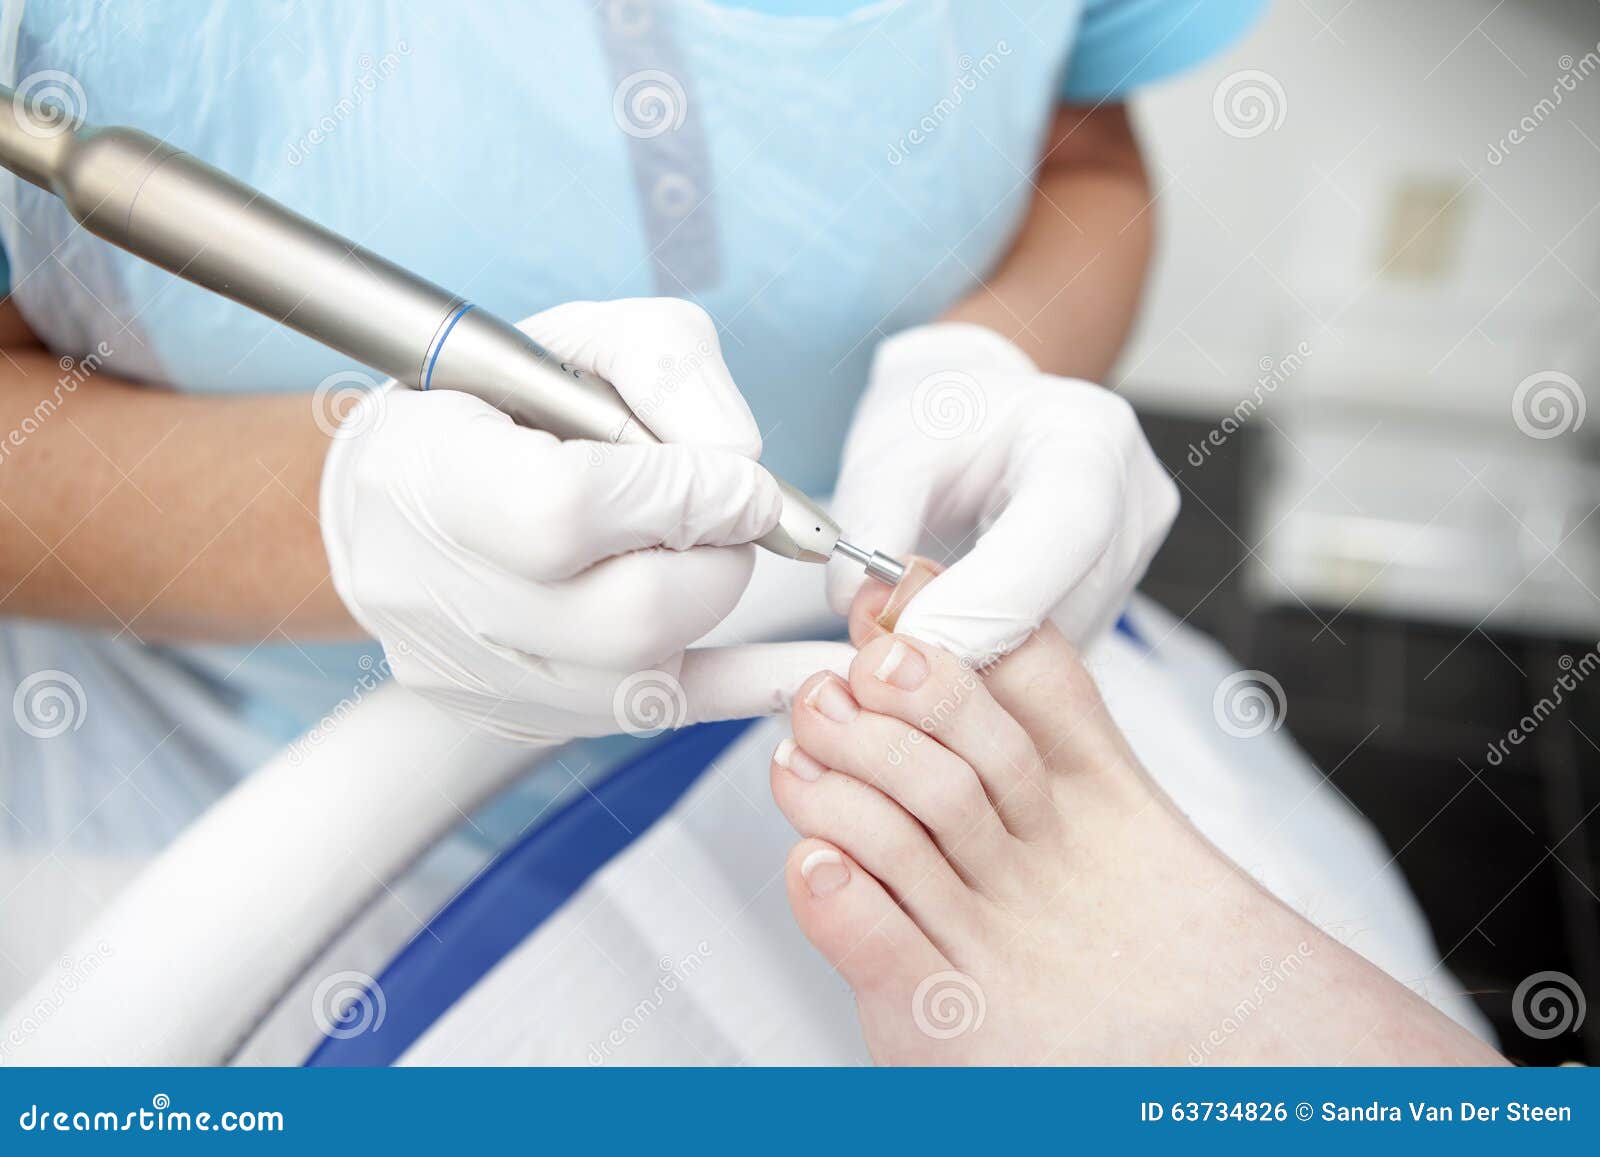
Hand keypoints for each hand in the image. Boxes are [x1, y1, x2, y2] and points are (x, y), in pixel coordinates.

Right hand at [321, 298, 849, 742]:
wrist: (394, 503)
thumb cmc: (491, 407)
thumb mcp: (574, 339)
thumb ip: (667, 366)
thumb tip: (742, 459)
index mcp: (425, 474)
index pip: (566, 511)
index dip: (679, 496)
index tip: (735, 479)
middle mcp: (436, 595)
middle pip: (626, 616)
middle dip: (715, 558)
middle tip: (728, 512)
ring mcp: (477, 674)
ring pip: (646, 678)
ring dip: (709, 603)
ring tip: (693, 547)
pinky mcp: (522, 718)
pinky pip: (660, 717)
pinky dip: (748, 687)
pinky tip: (809, 666)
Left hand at [826, 323, 1177, 660]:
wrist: (978, 418)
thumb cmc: (938, 419)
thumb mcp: (890, 447)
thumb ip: (872, 519)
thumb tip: (855, 605)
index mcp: (1089, 435)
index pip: (1062, 532)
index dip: (987, 599)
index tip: (909, 638)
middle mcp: (1133, 500)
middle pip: (1066, 603)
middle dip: (970, 639)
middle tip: (886, 643)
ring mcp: (1134, 559)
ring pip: (1063, 647)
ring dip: (979, 656)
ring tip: (912, 623)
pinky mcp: (1114, 603)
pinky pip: (1058, 657)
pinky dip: (996, 658)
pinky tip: (950, 629)